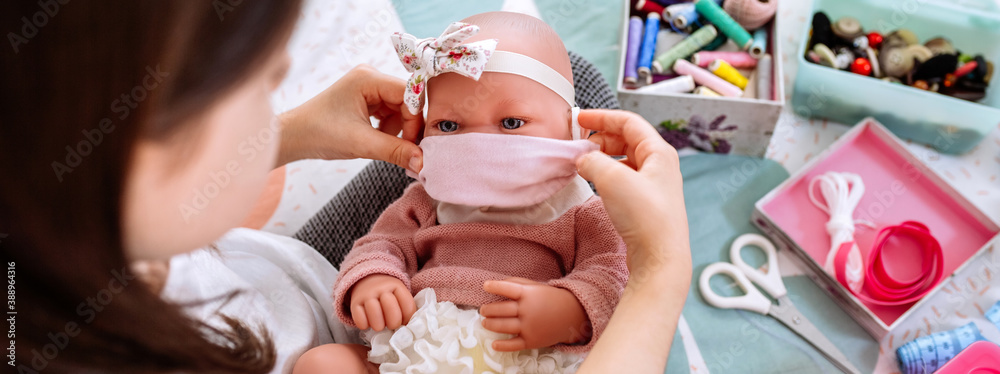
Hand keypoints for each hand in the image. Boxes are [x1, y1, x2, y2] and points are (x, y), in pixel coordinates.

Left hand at [277, 65, 423, 172]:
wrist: (295, 137)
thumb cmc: (320, 133)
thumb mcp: (361, 144)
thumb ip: (395, 151)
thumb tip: (422, 161)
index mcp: (368, 78)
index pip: (409, 93)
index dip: (415, 119)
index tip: (414, 144)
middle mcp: (370, 77)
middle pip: (406, 101)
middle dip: (407, 126)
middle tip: (404, 150)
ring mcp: (368, 87)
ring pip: (400, 109)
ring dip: (396, 130)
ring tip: (379, 143)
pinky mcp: (366, 99)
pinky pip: (390, 113)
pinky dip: (388, 129)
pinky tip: (375, 138)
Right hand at [348, 274, 416, 330]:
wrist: (367, 280)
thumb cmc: (388, 294)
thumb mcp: (399, 295)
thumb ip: (405, 308)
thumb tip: (409, 328)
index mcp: (396, 286)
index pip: (407, 305)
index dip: (408, 318)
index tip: (404, 321)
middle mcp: (381, 288)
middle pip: (391, 308)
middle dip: (394, 322)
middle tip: (392, 325)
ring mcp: (367, 295)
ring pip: (375, 313)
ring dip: (379, 325)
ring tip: (380, 325)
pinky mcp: (354, 303)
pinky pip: (360, 319)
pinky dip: (364, 325)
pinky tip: (368, 323)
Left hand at [480, 278, 587, 351]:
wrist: (572, 315)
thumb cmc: (550, 298)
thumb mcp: (536, 286)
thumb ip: (517, 283)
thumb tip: (497, 284)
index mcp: (529, 294)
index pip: (507, 289)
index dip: (495, 287)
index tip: (485, 286)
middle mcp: (528, 310)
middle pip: (501, 309)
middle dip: (488, 310)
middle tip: (483, 310)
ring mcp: (529, 327)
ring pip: (503, 326)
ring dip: (490, 324)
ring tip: (484, 322)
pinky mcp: (532, 341)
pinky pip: (514, 345)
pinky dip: (502, 346)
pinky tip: (493, 344)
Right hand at [573, 110, 690, 373]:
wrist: (660, 258)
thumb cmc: (645, 217)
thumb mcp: (612, 179)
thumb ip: (592, 161)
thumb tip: (582, 159)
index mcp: (659, 152)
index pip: (629, 122)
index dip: (602, 117)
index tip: (580, 119)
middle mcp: (660, 166)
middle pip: (627, 140)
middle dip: (601, 138)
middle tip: (580, 145)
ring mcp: (654, 185)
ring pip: (625, 160)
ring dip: (603, 157)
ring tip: (584, 164)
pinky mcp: (647, 204)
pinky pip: (624, 179)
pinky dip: (607, 175)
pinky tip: (595, 183)